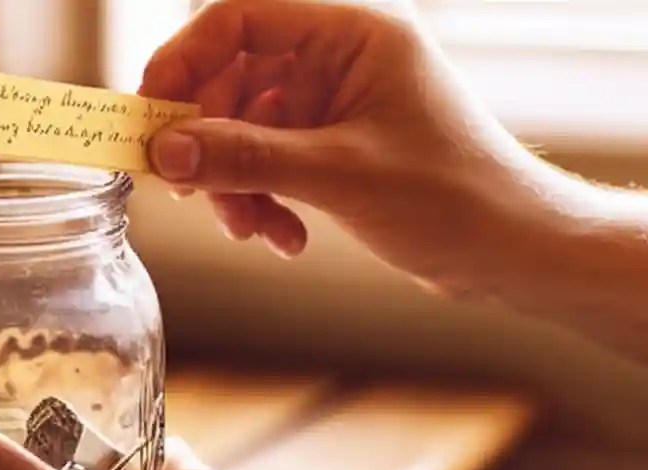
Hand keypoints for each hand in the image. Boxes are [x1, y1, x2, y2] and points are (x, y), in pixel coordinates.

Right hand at [141, 0, 563, 292]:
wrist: (514, 252)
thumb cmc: (454, 198)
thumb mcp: (338, 175)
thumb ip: (245, 157)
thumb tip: (164, 149)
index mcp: (351, 32)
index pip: (238, 17)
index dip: (183, 62)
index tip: (150, 118)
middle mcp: (338, 57)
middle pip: (230, 77)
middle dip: (207, 141)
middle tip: (188, 190)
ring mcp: (333, 102)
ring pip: (241, 127)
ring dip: (233, 182)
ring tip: (250, 229)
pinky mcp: (332, 144)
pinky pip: (266, 160)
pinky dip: (261, 199)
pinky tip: (283, 237)